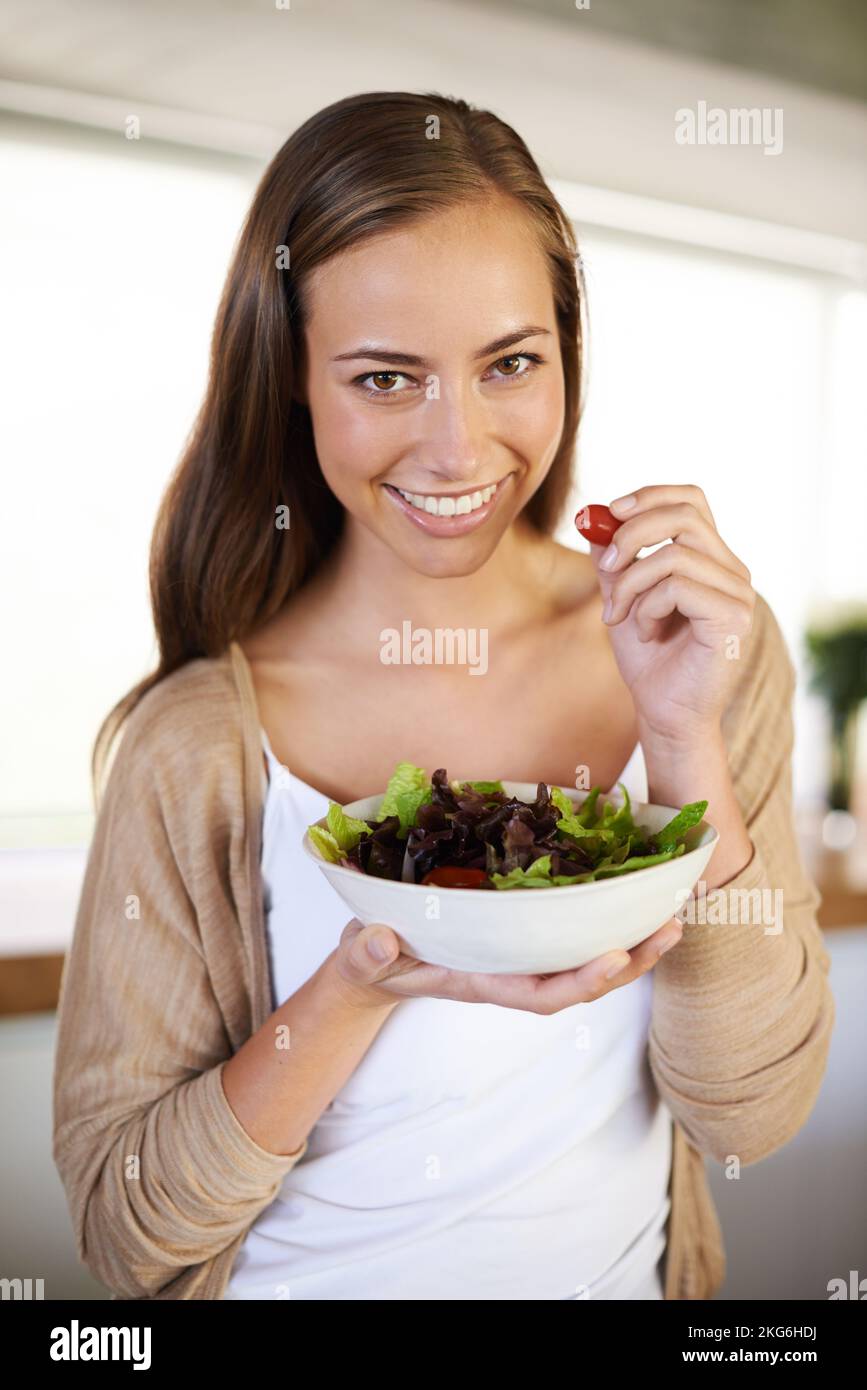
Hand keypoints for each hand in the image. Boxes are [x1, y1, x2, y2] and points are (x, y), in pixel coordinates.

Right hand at [329, 916, 682, 1014]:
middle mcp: (510, 972)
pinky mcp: (521, 936)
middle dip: (629, 962)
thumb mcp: (362, 957)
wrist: (376, 964)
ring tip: (673, 916)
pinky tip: (635, 900)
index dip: (580, 981)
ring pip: (585, 960)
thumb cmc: (372, 961)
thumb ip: (368, 955)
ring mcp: (519, 957)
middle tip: (672, 929)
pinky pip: (572, 936)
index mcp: (480, 981)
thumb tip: (382, 944)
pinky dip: (607, 922)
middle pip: (580, 980)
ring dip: (632, 944)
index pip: (539, 993)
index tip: (616, 958)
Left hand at [589, 485, 755, 748]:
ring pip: (674, 554)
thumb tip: (590, 516)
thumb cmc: (648, 659)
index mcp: (711, 559)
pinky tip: (645, 633)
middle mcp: (732, 571)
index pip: (691, 500)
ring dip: (631, 584)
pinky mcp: (734, 617)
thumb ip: (614, 557)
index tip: (611, 511)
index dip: (650, 495)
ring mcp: (739, 594)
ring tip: (620, 617)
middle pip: (684, 515)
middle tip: (605, 567)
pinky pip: (677, 587)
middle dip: (630, 534)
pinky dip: (646, 607)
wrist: (664, 712)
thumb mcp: (622, 597)